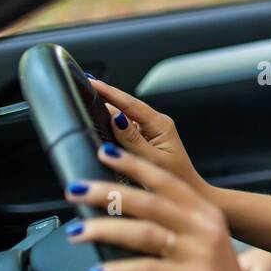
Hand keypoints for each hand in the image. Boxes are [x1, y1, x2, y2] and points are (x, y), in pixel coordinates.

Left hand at [63, 141, 270, 270]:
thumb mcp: (205, 240)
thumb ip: (177, 222)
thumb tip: (127, 208)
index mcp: (205, 212)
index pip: (166, 181)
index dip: (135, 164)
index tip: (104, 152)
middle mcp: (204, 227)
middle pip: (150, 202)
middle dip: (107, 192)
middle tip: (74, 189)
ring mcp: (200, 253)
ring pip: (145, 233)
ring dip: (104, 229)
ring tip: (75, 231)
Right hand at [88, 77, 209, 196]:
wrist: (187, 189)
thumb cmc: (176, 177)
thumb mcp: (153, 160)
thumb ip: (133, 140)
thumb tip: (116, 118)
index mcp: (161, 125)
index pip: (131, 104)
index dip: (109, 92)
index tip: (91, 81)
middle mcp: (156, 123)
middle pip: (125, 104)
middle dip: (105, 93)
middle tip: (83, 83)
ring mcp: (149, 129)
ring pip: (123, 114)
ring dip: (106, 105)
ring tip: (86, 94)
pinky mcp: (144, 137)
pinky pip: (124, 125)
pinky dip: (109, 119)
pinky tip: (97, 114)